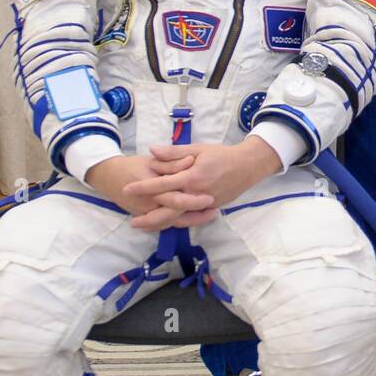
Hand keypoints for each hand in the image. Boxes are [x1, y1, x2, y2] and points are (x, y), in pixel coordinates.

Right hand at [87, 153, 217, 228]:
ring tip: (210, 215)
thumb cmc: (133, 166)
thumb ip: (172, 161)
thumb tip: (190, 161)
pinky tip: (195, 219)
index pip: (175, 198)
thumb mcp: (152, 161)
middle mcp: (148, 204)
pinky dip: (179, 223)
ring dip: (191, 221)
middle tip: (214, 211)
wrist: (109, 177)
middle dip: (196, 215)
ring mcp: (146, 214)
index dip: (193, 200)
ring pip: (171, 222)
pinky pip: (164, 224)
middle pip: (175, 214)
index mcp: (151, 187)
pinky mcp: (145, 218)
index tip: (210, 199)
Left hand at [122, 138, 281, 229]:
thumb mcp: (198, 149)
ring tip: (145, 226)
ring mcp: (204, 204)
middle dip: (149, 217)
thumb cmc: (222, 155)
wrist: (248, 166)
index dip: (143, 187)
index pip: (162, 184)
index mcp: (191, 177)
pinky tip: (165, 223)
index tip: (127, 189)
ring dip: (160, 223)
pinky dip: (176, 222)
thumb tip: (152, 150)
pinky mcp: (210, 208)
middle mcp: (196, 194)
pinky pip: (190, 218)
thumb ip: (174, 152)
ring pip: (179, 218)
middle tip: (132, 222)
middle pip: (168, 210)